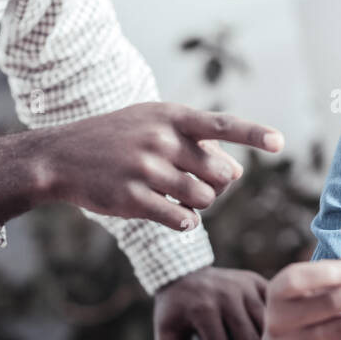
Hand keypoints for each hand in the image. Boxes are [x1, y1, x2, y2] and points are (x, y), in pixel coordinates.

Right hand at [0, 102, 282, 229]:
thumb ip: (194, 141)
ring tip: (175, 196)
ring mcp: (146, 169)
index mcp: (170, 116)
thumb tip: (237, 173)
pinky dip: (184, 222)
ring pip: (203, 200)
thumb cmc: (116, 138)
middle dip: (215, 185)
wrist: (61, 156)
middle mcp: (161, 139)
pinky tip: (172, 215)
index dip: (253, 134)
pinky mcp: (133, 199)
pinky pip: (181, 220)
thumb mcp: (151, 123)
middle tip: (191, 181)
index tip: (279, 143)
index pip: (222, 124)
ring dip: (198, 205)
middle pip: (220, 174)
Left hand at [153, 266, 267, 339]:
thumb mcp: (165, 338)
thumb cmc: (175, 311)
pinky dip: (273, 325)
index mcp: (203, 309)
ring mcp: (243, 285)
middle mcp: (227, 294)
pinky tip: (267, 338)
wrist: (181, 273)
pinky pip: (273, 308)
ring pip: (267, 325)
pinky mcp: (254, 281)